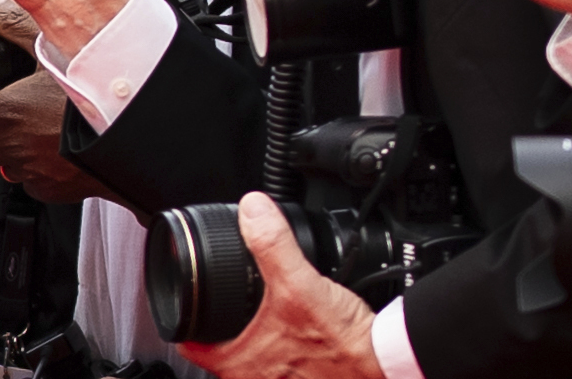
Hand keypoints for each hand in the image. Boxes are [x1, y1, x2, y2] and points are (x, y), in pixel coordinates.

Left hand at [0, 0, 122, 204]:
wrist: (136, 126)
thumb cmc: (98, 91)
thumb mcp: (52, 47)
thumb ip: (12, 24)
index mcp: (6, 113)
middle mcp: (15, 148)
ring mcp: (35, 173)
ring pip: (4, 172)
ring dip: (10, 156)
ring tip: (30, 133)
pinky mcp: (56, 192)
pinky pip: (34, 186)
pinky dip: (38, 174)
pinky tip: (53, 152)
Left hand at [179, 192, 382, 377]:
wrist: (388, 369)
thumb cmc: (346, 348)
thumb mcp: (301, 285)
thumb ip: (273, 245)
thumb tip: (252, 209)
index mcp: (241, 365)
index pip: (191, 345)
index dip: (183, 320)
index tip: (183, 301)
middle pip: (222, 353)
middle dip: (223, 327)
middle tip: (223, 301)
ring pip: (254, 361)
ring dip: (256, 339)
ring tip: (262, 312)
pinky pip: (283, 367)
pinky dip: (284, 349)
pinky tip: (297, 330)